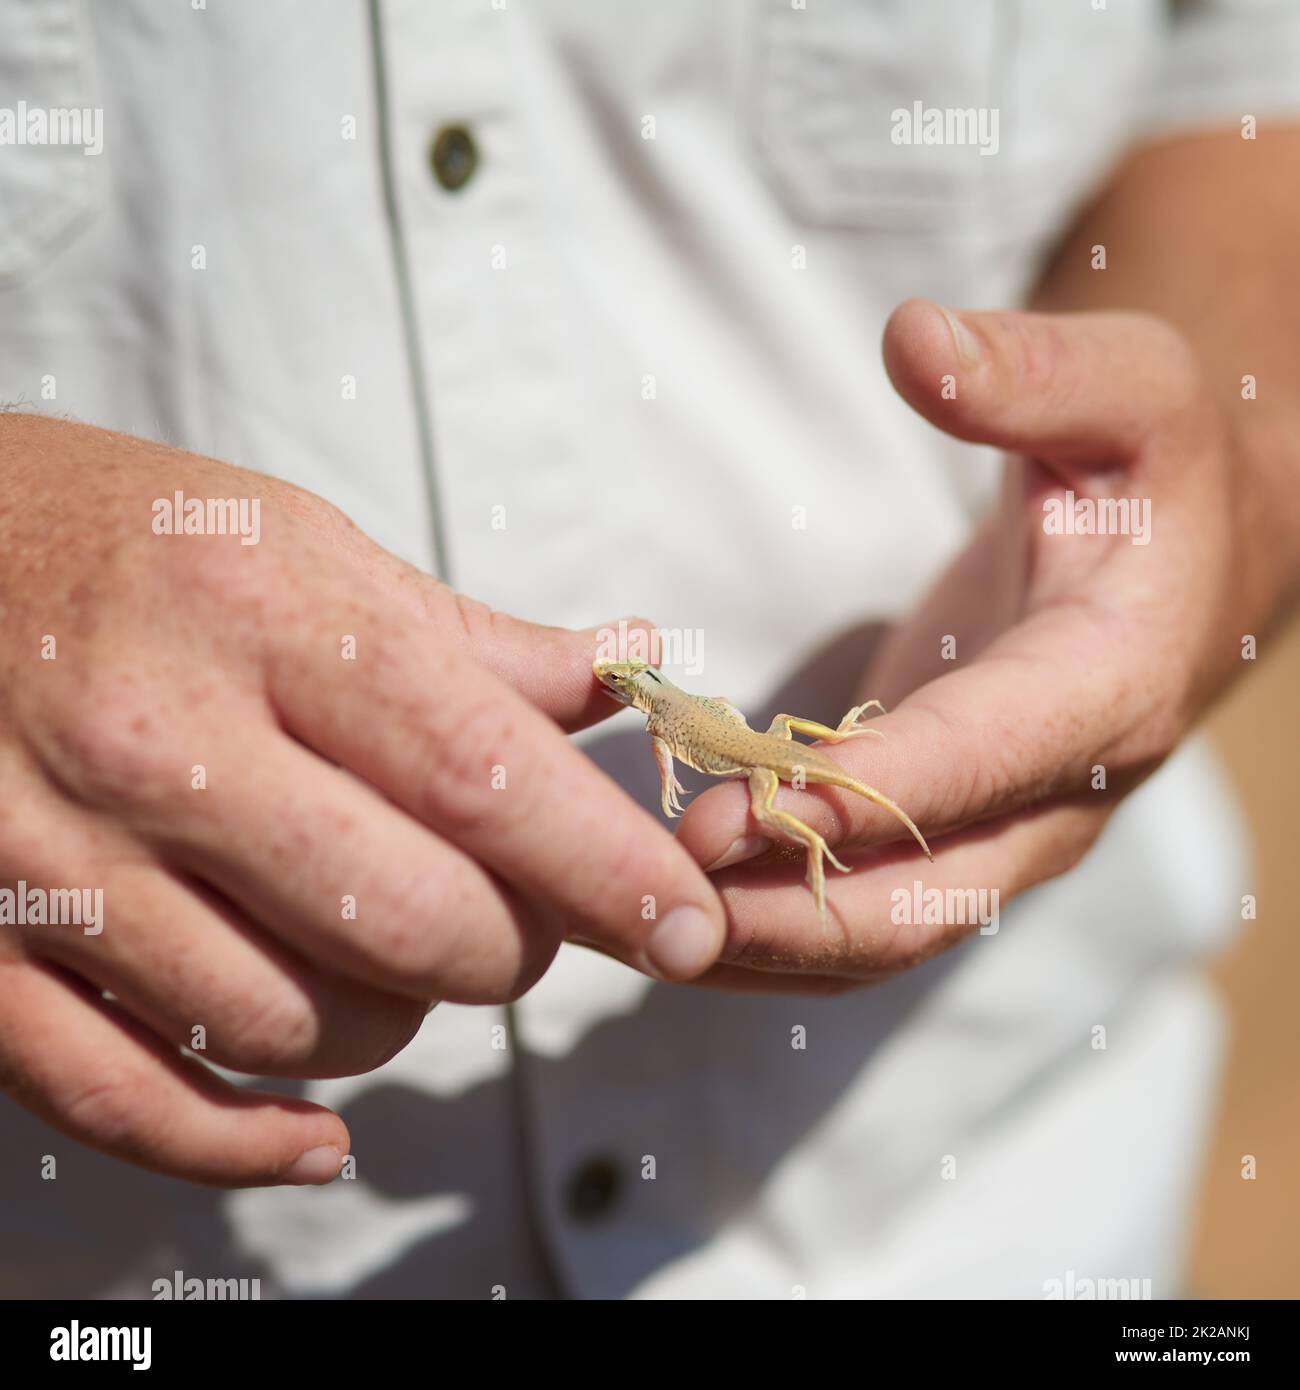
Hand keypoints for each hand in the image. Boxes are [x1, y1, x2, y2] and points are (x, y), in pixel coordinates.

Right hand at [0, 416, 724, 1183]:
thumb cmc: (131, 542)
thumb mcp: (305, 546)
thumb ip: (474, 639)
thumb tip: (630, 669)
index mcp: (265, 620)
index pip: (480, 776)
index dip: (607, 869)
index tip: (690, 928)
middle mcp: (159, 745)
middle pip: (412, 923)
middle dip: (511, 947)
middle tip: (518, 915)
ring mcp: (56, 861)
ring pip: (299, 1025)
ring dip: (396, 1017)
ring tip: (393, 951)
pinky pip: (131, 1102)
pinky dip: (247, 1141)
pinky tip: (317, 1136)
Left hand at [677, 300, 1245, 990]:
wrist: (1197, 566)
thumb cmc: (1159, 470)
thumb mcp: (1131, 393)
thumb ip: (1033, 372)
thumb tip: (913, 339)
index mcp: (1111, 687)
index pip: (986, 760)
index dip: (866, 794)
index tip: (741, 807)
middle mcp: (1059, 792)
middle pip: (925, 901)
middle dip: (788, 913)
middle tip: (651, 895)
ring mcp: (1003, 829)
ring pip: (884, 931)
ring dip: (759, 944)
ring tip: (629, 926)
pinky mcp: (949, 832)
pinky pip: (862, 909)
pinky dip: (768, 922)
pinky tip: (668, 906)